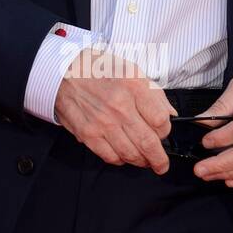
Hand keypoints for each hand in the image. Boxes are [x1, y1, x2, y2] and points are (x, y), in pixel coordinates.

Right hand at [53, 47, 178, 174]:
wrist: (62, 70)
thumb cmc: (97, 68)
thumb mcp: (130, 70)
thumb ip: (153, 92)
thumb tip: (170, 113)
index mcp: (133, 86)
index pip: (161, 121)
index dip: (166, 131)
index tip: (163, 132)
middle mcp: (119, 106)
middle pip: (148, 143)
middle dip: (159, 159)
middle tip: (161, 164)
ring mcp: (102, 122)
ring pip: (131, 154)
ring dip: (141, 161)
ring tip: (143, 160)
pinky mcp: (87, 133)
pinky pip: (110, 156)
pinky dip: (120, 160)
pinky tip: (122, 154)